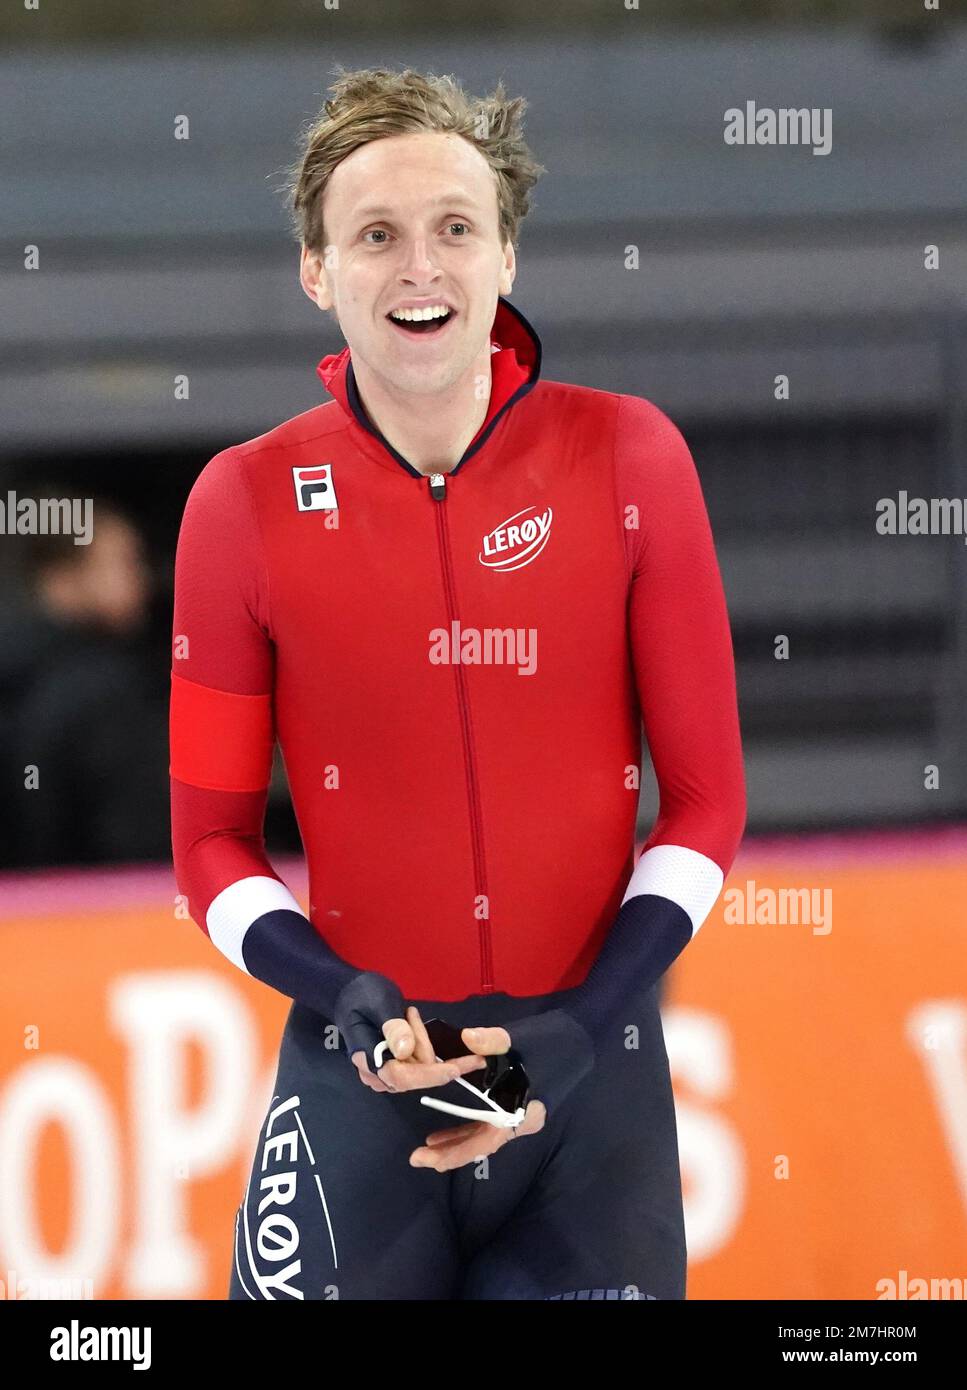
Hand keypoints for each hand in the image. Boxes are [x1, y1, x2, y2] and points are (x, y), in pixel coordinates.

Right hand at [349, 1005, 486, 1093]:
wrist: (347, 994)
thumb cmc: (362, 994)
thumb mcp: (380, 1002)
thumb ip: (392, 1026)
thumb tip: (405, 1051)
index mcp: (367, 1059)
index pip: (402, 1077)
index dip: (430, 1075)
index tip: (456, 1069)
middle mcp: (375, 1074)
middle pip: (415, 1072)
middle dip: (423, 1044)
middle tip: (410, 1012)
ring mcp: (383, 1074)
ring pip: (418, 1067)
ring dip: (420, 1041)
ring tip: (406, 1014)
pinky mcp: (392, 1069)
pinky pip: (416, 1063)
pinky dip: (419, 1043)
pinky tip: (407, 1022)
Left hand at [408, 1023, 545, 1171]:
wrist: (575, 1039)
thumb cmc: (551, 1042)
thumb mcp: (523, 1039)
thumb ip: (495, 1040)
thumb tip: (468, 1037)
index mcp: (525, 1111)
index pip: (490, 1140)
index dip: (461, 1151)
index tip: (435, 1161)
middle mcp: (522, 1121)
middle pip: (483, 1145)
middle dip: (452, 1154)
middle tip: (418, 1159)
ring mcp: (516, 1118)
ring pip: (481, 1138)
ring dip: (455, 1145)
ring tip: (425, 1150)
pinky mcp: (510, 1110)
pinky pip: (483, 1128)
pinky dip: (463, 1132)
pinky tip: (441, 1136)